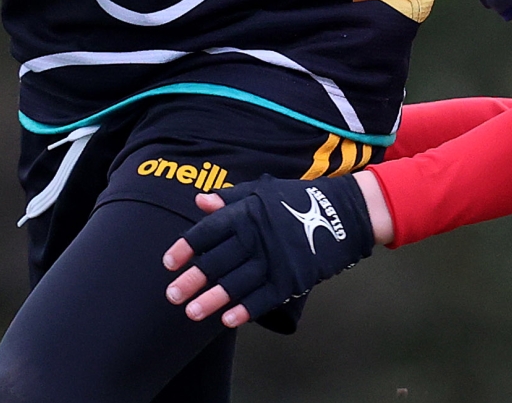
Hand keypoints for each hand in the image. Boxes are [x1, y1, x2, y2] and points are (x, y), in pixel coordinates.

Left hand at [161, 174, 373, 326]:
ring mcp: (275, 258)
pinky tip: (228, 320)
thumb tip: (200, 202)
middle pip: (218, 261)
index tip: (169, 263)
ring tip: (191, 313)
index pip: (208, 231)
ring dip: (212, 299)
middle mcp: (257, 236)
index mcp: (247, 213)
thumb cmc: (297, 200)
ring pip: (237, 283)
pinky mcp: (292, 277)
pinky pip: (264, 297)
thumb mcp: (263, 193)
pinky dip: (245, 309)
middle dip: (192, 279)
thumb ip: (231, 199)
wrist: (342, 213)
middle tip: (172, 296)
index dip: (186, 247)